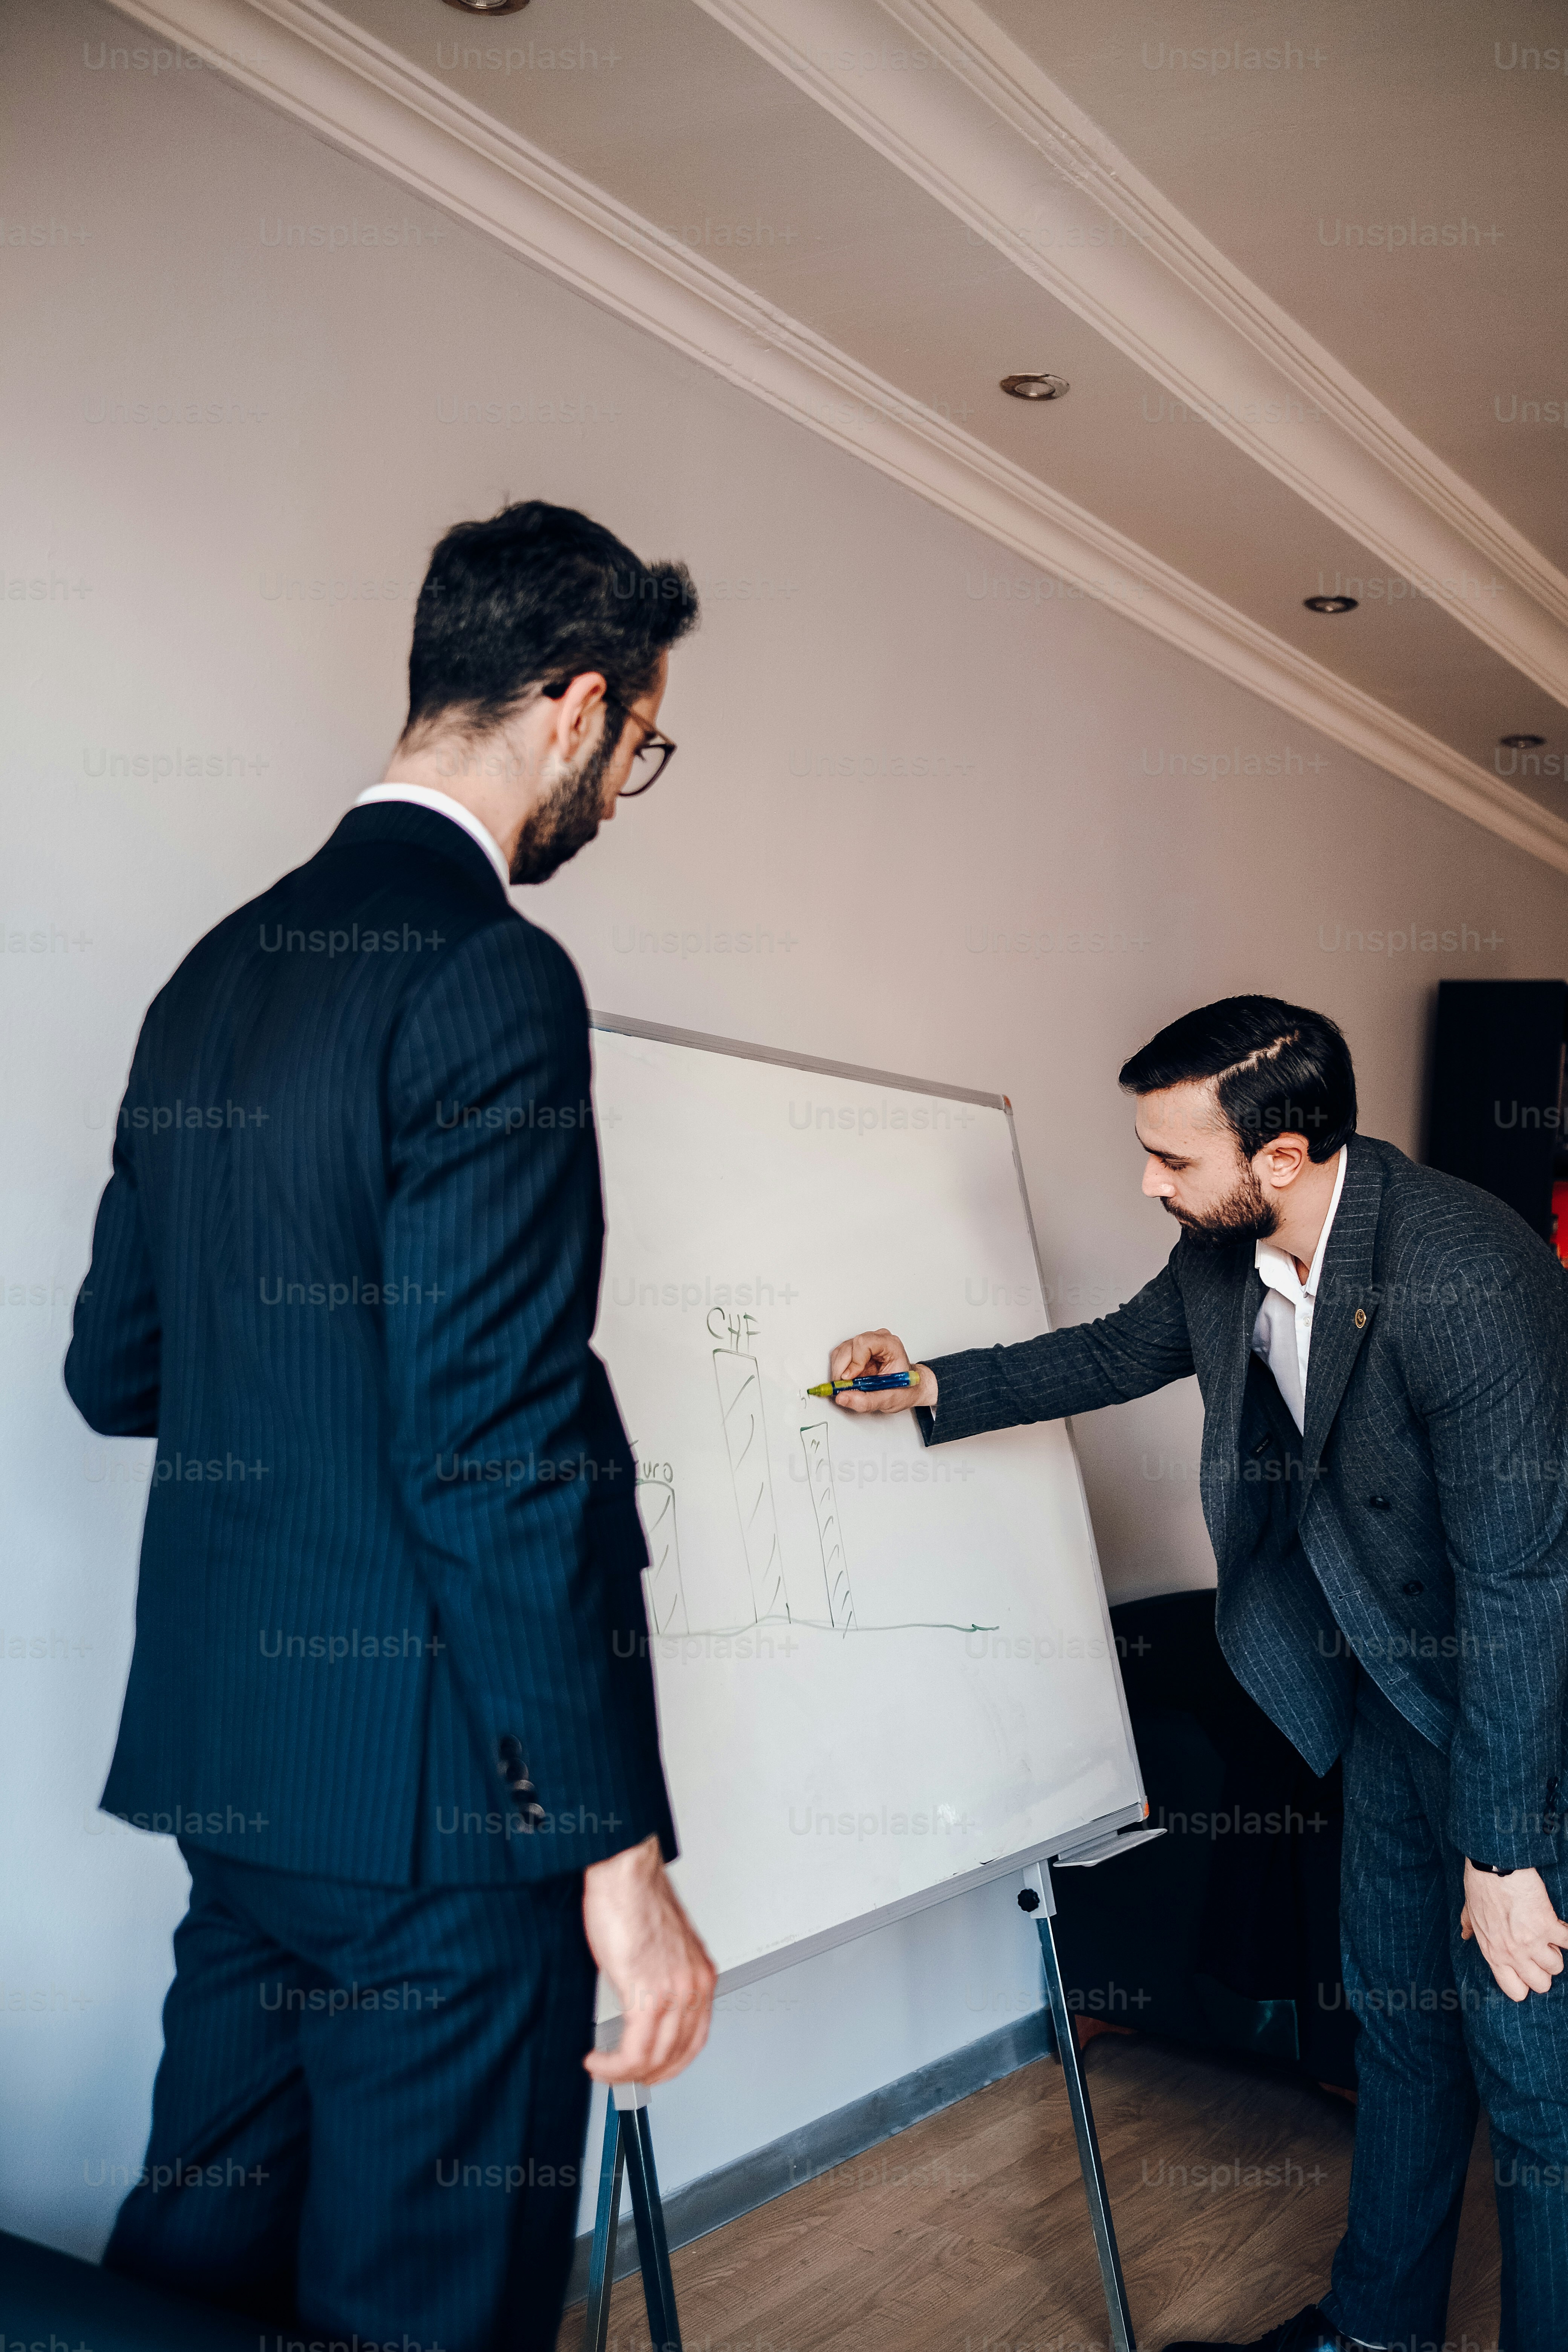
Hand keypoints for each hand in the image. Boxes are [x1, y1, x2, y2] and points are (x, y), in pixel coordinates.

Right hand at [581, 1834, 716, 2084]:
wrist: (624, 1870)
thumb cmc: (635, 1899)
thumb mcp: (658, 1948)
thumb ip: (658, 1980)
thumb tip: (641, 2009)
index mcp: (700, 1975)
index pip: (694, 2038)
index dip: (669, 2061)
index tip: (647, 2067)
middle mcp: (695, 1985)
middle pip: (678, 2054)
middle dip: (649, 2075)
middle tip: (623, 2078)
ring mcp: (675, 1991)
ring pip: (656, 2058)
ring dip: (627, 2074)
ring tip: (604, 2070)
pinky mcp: (648, 1993)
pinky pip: (635, 2051)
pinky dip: (614, 2066)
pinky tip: (598, 2062)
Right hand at [827, 1328, 937, 1414]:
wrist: (907, 1389)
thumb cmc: (903, 1390)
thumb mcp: (888, 1400)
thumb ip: (866, 1401)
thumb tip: (842, 1397)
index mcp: (890, 1345)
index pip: (864, 1343)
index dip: (854, 1361)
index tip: (850, 1378)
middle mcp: (877, 1340)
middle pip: (849, 1347)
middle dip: (843, 1370)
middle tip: (847, 1387)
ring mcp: (866, 1343)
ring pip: (841, 1351)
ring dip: (840, 1371)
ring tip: (851, 1385)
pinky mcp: (856, 1350)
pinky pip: (840, 1356)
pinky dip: (840, 1371)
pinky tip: (850, 1380)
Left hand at [1460, 1862, 1567, 1999]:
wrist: (1493, 1865)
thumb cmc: (1480, 1885)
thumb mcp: (1470, 1910)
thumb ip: (1469, 1926)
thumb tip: (1464, 1935)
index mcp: (1493, 1953)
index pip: (1515, 1990)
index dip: (1525, 1983)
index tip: (1527, 1971)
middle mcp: (1513, 1954)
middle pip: (1541, 1984)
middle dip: (1544, 1971)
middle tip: (1541, 1953)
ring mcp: (1531, 1942)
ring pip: (1557, 1967)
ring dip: (1556, 1952)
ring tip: (1549, 1937)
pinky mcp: (1548, 1926)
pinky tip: (1562, 1928)